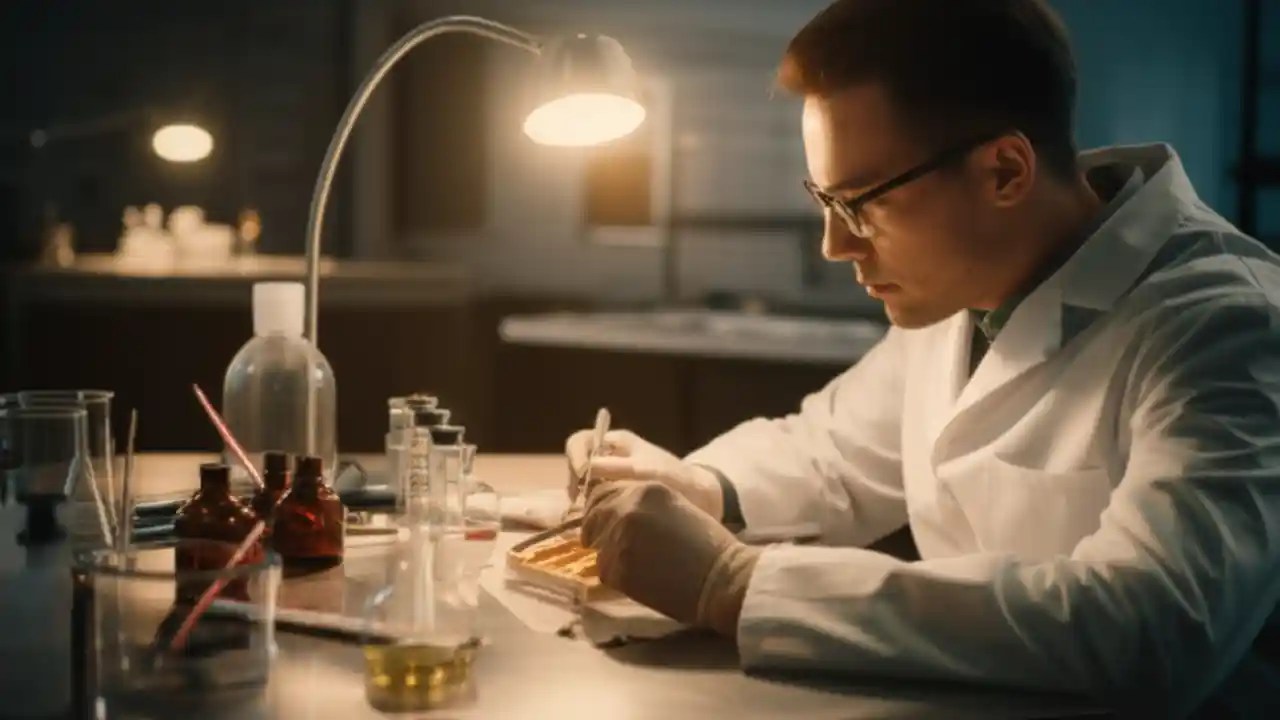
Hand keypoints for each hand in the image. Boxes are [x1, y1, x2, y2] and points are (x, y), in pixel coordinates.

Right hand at [564, 429, 723, 519]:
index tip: (581, 477)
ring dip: (582, 500)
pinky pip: (592, 504)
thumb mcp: (646, 470)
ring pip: (581, 488)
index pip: (580, 443)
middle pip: (576, 466)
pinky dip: (590, 513)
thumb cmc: (675, 477)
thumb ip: (618, 468)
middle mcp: (608, 459)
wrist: (699, 500)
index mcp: (615, 442)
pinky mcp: (613, 501)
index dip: (575, 457)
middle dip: (575, 483)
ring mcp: (610, 480)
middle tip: (582, 502)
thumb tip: (586, 470)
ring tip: (589, 515)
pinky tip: (595, 523)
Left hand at [581, 481, 759, 636]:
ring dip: (610, 555)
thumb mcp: (675, 508)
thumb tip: (616, 516)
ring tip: (636, 565)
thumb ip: (644, 506)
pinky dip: (617, 576)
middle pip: (593, 517)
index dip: (599, 507)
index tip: (601, 520)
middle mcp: (627, 509)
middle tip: (606, 545)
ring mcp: (619, 539)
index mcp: (644, 490)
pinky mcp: (618, 568)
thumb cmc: (708, 544)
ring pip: (599, 547)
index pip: (602, 493)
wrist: (720, 578)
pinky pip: (605, 571)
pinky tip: (639, 579)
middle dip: (596, 531)